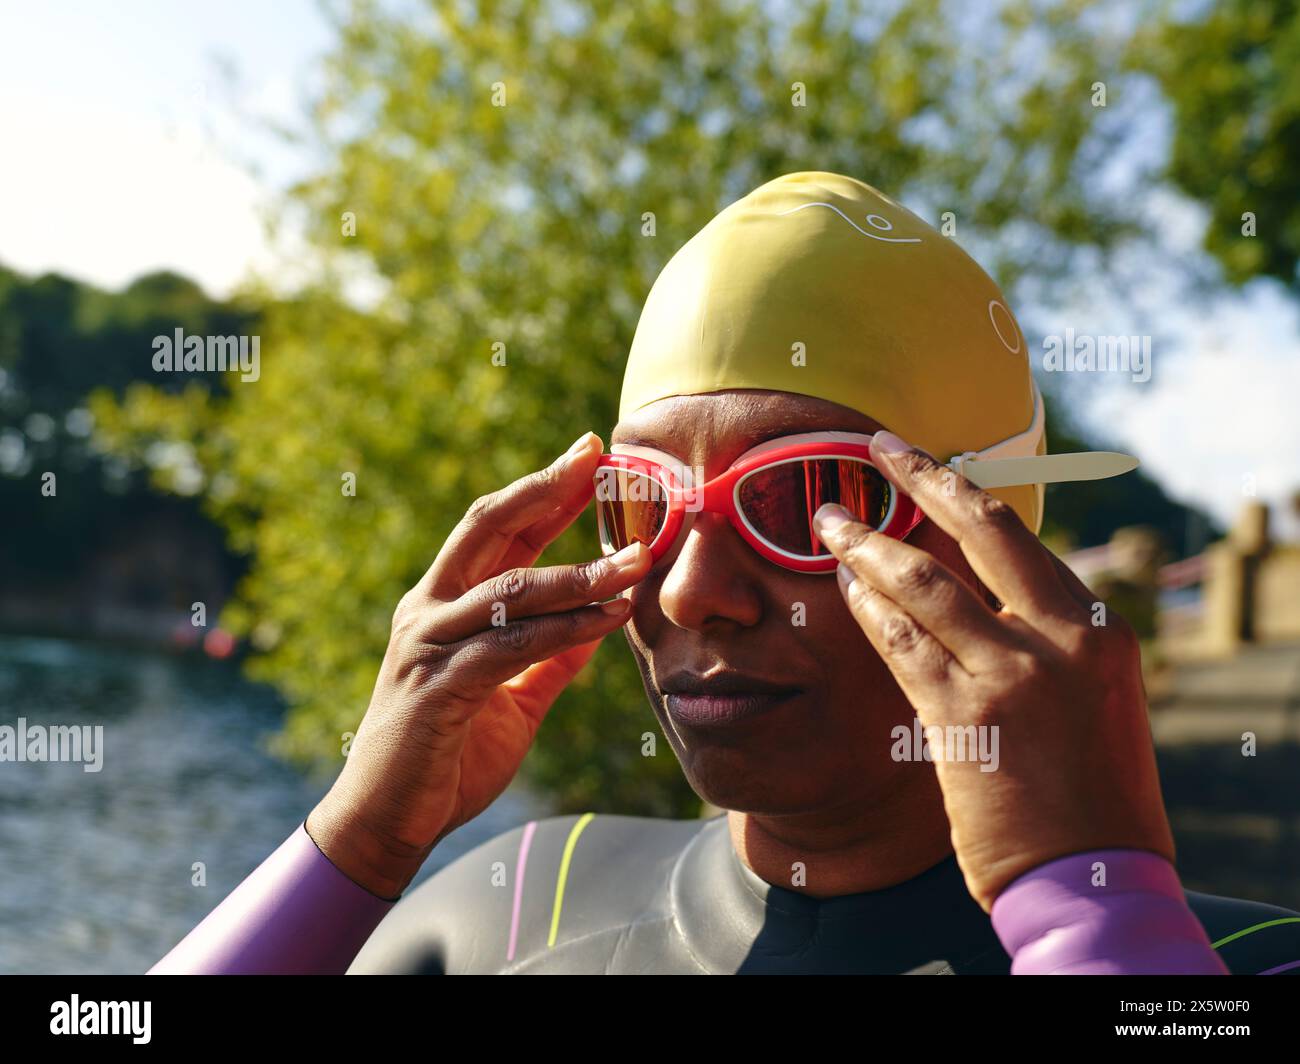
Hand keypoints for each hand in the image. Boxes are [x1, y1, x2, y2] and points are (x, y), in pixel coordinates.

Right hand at [308, 432, 649, 897]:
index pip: (498, 530)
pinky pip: (513, 647)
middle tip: (598, 459)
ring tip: (636, 559)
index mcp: (444, 604)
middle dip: (547, 489)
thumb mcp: (512, 695)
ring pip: (511, 588)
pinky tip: (610, 617)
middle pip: (490, 527)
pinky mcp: (438, 687)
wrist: (386, 822)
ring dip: (579, 572)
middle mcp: (430, 610)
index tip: (589, 455)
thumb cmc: (446, 755)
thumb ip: (550, 657)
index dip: (544, 490)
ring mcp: (429, 644)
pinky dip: (566, 629)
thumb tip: (599, 623)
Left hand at [813, 430, 1173, 910]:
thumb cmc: (1090, 794)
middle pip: (980, 529)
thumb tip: (979, 595)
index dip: (964, 498)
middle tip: (878, 446)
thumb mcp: (1091, 699)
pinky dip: (867, 608)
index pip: (1020, 542)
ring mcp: (1013, 673)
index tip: (929, 470)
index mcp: (1099, 627)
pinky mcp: (962, 716)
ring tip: (829, 521)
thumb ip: (1045, 640)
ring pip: (924, 582)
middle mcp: (1062, 637)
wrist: (1092, 879)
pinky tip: (843, 587)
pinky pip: (900, 641)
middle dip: (922, 476)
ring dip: (868, 543)